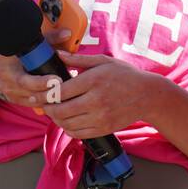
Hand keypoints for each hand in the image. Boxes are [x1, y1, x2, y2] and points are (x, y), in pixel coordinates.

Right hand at [0, 28, 73, 109]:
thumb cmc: (0, 55)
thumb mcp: (18, 43)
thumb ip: (45, 38)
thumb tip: (67, 33)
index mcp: (8, 69)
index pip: (24, 79)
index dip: (40, 81)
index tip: (56, 79)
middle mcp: (9, 84)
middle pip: (32, 93)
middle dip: (49, 91)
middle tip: (65, 87)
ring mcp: (12, 94)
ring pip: (34, 101)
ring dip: (51, 98)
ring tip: (67, 91)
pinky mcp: (16, 100)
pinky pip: (34, 105)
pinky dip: (47, 103)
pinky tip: (60, 97)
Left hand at [42, 49, 160, 138]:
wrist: (148, 95)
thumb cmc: (125, 75)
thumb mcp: (104, 61)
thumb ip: (78, 59)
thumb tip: (56, 55)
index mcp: (94, 81)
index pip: (60, 91)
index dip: (45, 94)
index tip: (39, 93)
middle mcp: (97, 100)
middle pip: (61, 110)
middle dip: (47, 108)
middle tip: (44, 104)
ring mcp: (101, 117)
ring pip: (67, 124)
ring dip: (56, 119)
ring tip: (55, 112)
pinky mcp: (104, 128)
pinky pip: (78, 133)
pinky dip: (68, 129)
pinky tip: (67, 121)